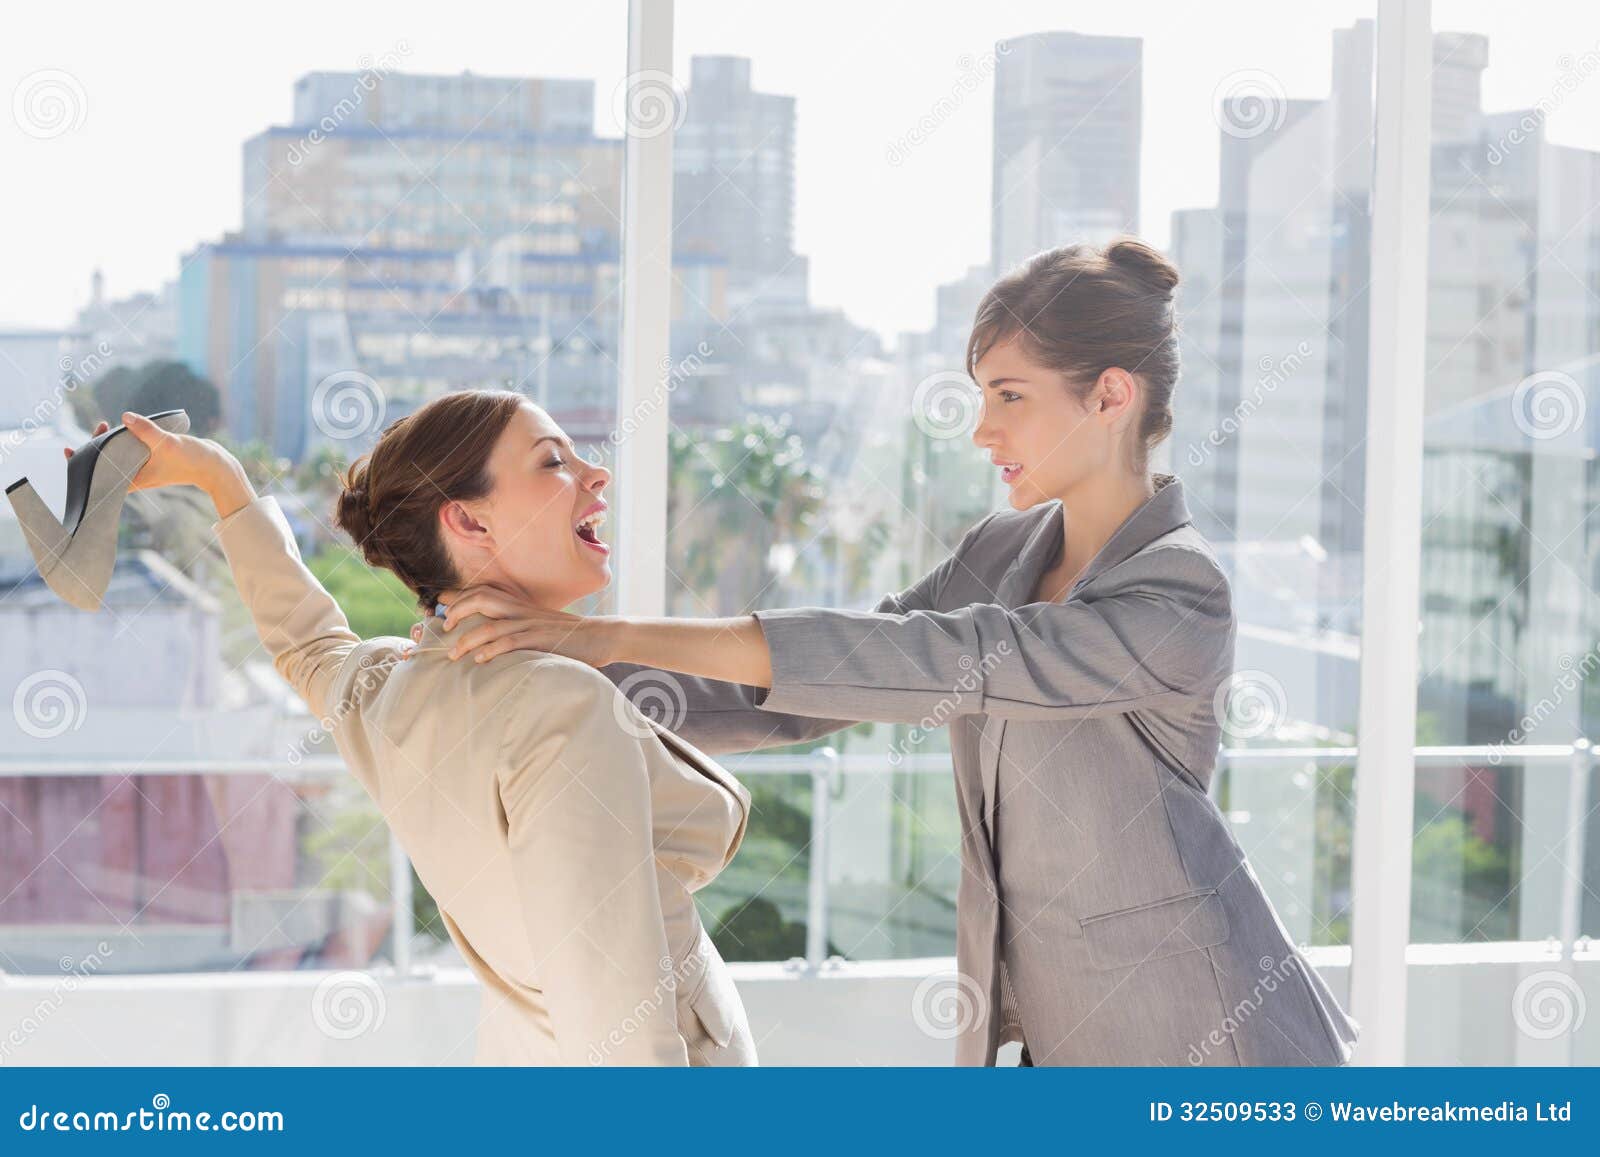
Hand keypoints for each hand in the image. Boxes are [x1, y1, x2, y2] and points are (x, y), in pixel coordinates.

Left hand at [66, 413, 254, 517]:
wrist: (216, 467)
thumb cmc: (192, 461)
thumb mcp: (168, 444)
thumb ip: (147, 431)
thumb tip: (125, 416)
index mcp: (133, 479)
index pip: (98, 475)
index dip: (80, 463)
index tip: (70, 448)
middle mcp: (135, 476)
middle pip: (103, 464)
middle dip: (95, 446)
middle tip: (101, 426)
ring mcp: (143, 469)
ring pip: (116, 457)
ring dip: (109, 442)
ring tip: (107, 426)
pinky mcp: (152, 462)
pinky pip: (129, 453)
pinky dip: (122, 442)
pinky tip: (125, 430)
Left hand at [437, 585, 618, 667]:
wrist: (600, 637)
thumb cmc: (566, 637)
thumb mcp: (537, 625)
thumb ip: (514, 625)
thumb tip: (489, 637)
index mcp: (519, 605)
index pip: (483, 591)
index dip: (457, 596)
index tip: (439, 607)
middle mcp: (522, 610)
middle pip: (481, 598)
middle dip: (457, 610)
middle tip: (444, 627)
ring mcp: (531, 624)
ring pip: (491, 625)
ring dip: (467, 639)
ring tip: (453, 653)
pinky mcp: (541, 640)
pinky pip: (511, 642)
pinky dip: (492, 650)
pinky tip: (480, 660)